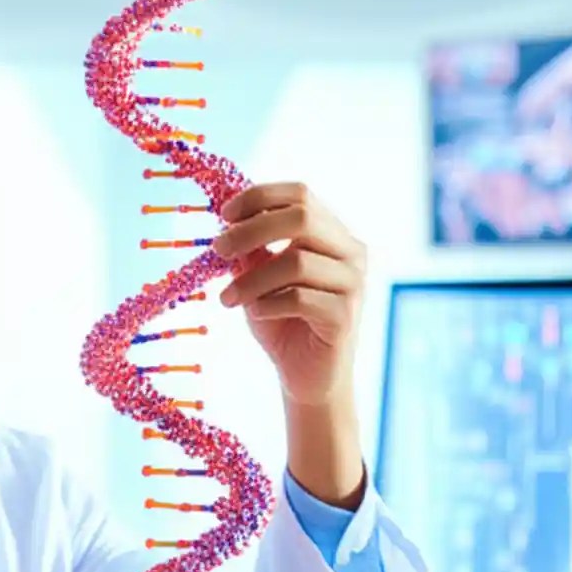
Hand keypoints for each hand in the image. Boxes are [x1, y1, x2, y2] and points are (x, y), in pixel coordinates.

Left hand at [212, 182, 366, 406]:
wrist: (305, 377)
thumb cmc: (281, 322)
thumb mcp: (257, 279)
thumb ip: (250, 249)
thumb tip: (227, 219)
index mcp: (331, 234)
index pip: (301, 194)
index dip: (260, 196)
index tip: (224, 214)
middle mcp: (350, 252)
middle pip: (302, 217)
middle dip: (251, 230)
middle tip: (218, 249)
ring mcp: (353, 284)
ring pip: (296, 261)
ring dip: (251, 279)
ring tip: (227, 298)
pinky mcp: (346, 316)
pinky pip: (299, 298)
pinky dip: (268, 304)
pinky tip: (256, 314)